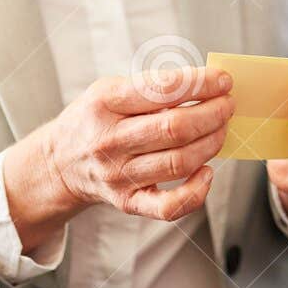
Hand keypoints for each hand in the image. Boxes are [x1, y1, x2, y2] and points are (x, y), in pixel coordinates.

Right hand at [2, 66, 233, 252]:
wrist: (60, 163)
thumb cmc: (94, 120)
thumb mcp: (109, 90)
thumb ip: (151, 88)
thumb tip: (206, 86)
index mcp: (105, 103)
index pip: (163, 90)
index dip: (201, 84)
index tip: (223, 80)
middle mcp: (110, 140)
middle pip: (175, 128)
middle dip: (213, 114)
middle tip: (228, 105)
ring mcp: (119, 175)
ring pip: (179, 162)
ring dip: (212, 143)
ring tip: (222, 129)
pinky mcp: (128, 202)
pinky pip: (169, 206)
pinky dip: (196, 192)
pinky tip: (208, 172)